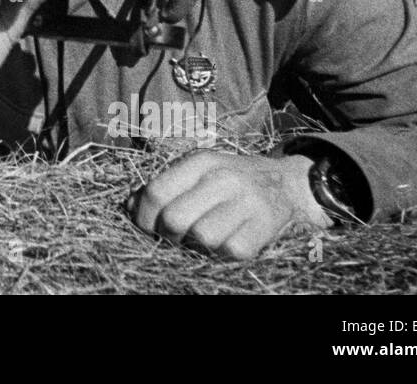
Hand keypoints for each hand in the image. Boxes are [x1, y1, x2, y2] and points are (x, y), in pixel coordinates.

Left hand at [126, 151, 332, 259]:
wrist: (288, 183)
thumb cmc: (231, 182)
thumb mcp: (198, 173)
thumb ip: (165, 187)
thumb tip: (128, 206)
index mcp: (201, 162)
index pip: (156, 192)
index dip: (143, 217)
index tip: (147, 227)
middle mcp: (223, 178)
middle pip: (174, 218)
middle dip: (167, 235)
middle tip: (175, 237)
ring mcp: (246, 201)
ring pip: (202, 237)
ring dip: (198, 245)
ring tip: (204, 238)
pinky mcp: (264, 225)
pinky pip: (231, 250)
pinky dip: (224, 253)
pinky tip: (227, 241)